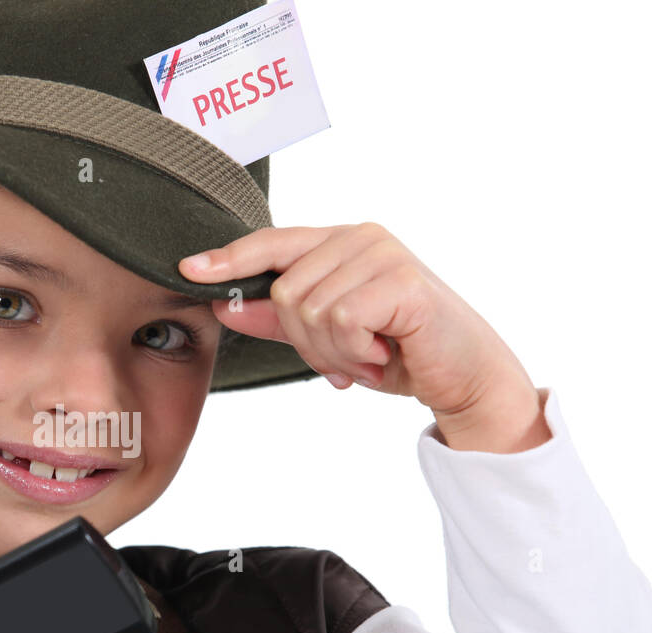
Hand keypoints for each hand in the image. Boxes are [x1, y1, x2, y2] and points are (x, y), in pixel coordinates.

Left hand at [180, 223, 551, 451]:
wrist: (463, 376)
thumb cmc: (398, 351)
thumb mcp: (328, 337)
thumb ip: (278, 319)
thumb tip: (224, 305)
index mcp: (342, 242)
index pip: (273, 243)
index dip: (230, 258)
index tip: (189, 269)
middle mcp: (361, 238)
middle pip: (283, 291)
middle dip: (305, 341)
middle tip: (346, 358)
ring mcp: (383, 254)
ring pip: (308, 310)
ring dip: (332, 352)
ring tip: (367, 357)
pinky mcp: (401, 281)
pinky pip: (340, 321)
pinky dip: (354, 351)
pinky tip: (381, 355)